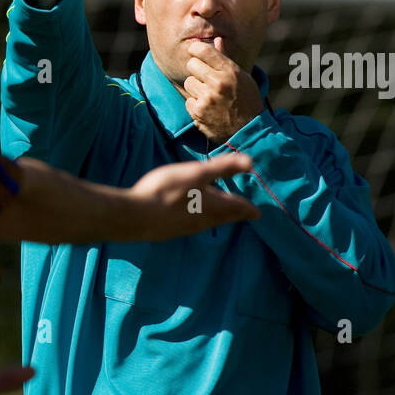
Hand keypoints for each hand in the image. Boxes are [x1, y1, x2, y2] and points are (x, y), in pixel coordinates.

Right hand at [124, 153, 259, 239]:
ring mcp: (187, 228)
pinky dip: (198, 218)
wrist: (137, 216)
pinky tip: (189, 214)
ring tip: (219, 211)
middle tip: (243, 213)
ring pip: (209, 222)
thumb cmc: (168, 191)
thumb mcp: (197, 173)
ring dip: (217, 217)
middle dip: (235, 214)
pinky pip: (192, 224)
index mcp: (215, 206)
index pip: (238, 208)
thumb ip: (223, 168)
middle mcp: (205, 220)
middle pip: (225, 218)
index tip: (257, 213)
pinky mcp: (171, 231)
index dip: (248, 209)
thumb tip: (251, 163)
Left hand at [183, 37, 263, 141]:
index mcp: (230, 71)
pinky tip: (207, 107)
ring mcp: (207, 98)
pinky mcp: (198, 112)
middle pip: (192, 64)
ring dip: (196, 88)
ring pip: (188, 82)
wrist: (248, 130)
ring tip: (209, 94)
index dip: (196, 48)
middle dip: (196, 69)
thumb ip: (226, 59)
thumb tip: (216, 39)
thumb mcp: (242, 77)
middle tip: (204, 76)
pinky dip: (195, 103)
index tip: (194, 50)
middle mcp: (218, 83)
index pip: (204, 50)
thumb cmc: (246, 100)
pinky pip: (188, 99)